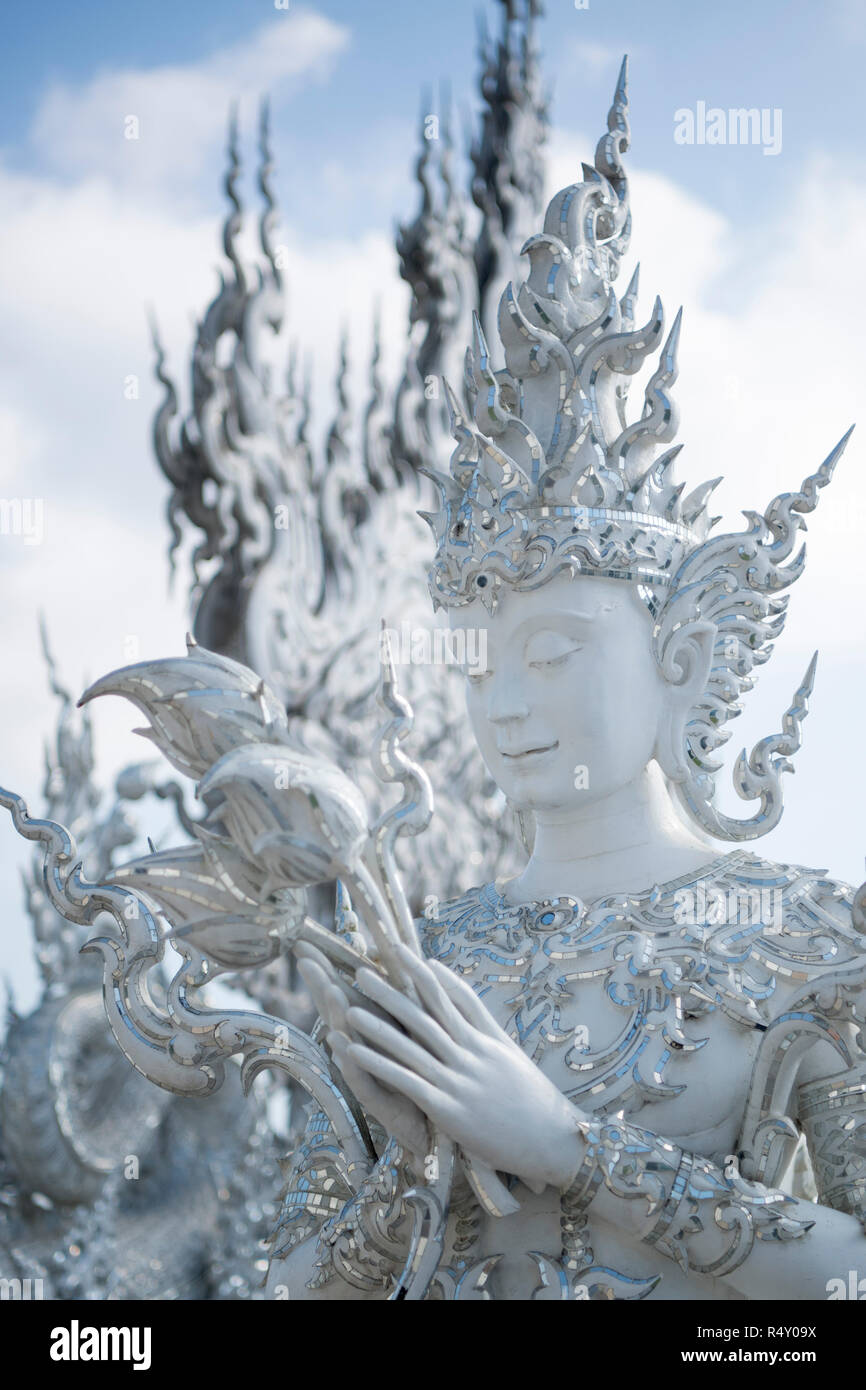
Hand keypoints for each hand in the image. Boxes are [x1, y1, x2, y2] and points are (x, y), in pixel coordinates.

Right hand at [296, 942, 429, 1164]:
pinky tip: (340, 1042)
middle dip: (323, 983)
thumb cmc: (423, 1082)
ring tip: (329, 990)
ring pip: (349, 1040)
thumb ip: (402, 1005)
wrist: (435, 1132)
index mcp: (378, 1030)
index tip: (308, 941)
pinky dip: (351, 1060)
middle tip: (305, 956)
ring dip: (338, 1016)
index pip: (349, 993)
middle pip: (340, 1011)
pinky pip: (361, 1078)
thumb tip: (395, 965)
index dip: (329, 968)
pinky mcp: (377, 1102)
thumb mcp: (414, 1037)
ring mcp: (369, 1075)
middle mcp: (366, 1050)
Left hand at [334, 942, 585, 1193]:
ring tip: (349, 1007)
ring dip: (378, 1025)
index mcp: (486, 1040)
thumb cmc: (533, 1101)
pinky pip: (408, 1081)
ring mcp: (460, 1080)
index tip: (401, 951)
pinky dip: (380, 1064)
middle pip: (426, 1015)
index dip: (426, 974)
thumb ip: (485, 1027)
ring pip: (412, 1045)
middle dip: (392, 991)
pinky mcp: (450, 1109)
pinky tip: (355, 1052)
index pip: (453, 997)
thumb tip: (461, 1001)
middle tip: (362, 969)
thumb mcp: (511, 1055)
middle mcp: (472, 1054)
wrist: (555, 1141)